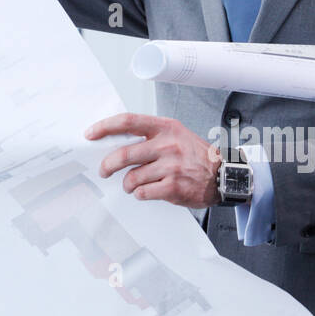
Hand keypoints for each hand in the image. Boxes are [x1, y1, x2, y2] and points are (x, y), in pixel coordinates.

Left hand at [85, 112, 220, 207]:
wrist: (223, 175)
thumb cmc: (195, 154)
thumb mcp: (175, 134)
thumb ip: (150, 136)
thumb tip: (116, 142)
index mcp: (164, 127)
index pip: (127, 121)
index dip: (105, 127)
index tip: (90, 134)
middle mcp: (167, 145)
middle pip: (124, 154)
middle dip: (107, 165)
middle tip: (104, 170)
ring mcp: (171, 166)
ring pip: (132, 177)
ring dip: (126, 184)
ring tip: (131, 185)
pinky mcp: (174, 187)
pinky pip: (143, 192)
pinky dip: (139, 194)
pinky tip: (145, 191)